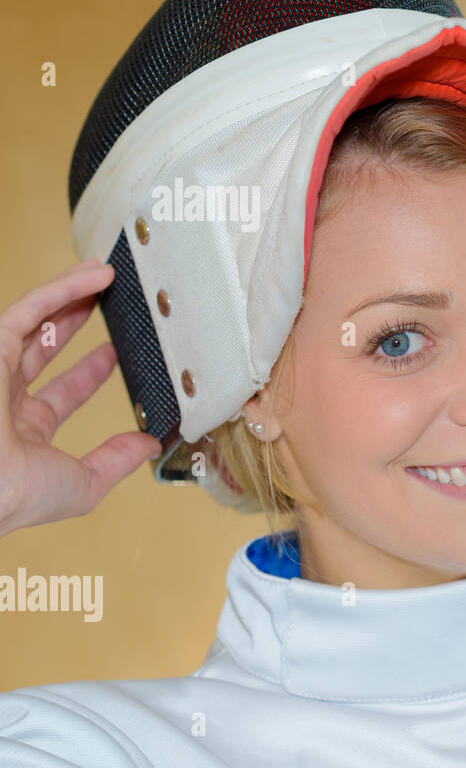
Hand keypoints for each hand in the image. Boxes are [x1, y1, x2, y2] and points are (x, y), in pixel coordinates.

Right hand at [0, 259, 161, 536]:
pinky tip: (93, 275)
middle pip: (41, 348)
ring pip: (33, 320)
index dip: (89, 372)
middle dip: (71, 322)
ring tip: (101, 275)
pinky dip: (62, 288)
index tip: (112, 354)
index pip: (61, 393)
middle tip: (103, 303)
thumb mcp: (81, 483)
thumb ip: (116, 460)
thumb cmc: (14, 493)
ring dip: (69, 294)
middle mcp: (3, 396)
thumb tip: (149, 445)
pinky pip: (29, 307)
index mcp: (21, 430)